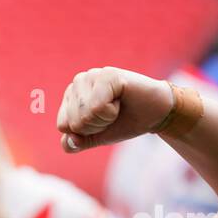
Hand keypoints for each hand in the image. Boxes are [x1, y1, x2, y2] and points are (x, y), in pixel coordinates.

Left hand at [57, 67, 174, 152]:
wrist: (154, 114)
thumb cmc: (123, 122)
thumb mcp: (95, 137)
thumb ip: (76, 143)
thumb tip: (69, 141)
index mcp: (70, 96)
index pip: (63, 126)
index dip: (85, 132)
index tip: (102, 121)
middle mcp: (78, 82)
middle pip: (73, 122)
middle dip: (96, 126)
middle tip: (113, 114)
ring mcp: (92, 75)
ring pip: (84, 115)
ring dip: (105, 119)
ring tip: (117, 106)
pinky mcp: (108, 75)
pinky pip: (97, 107)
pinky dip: (111, 112)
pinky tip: (121, 100)